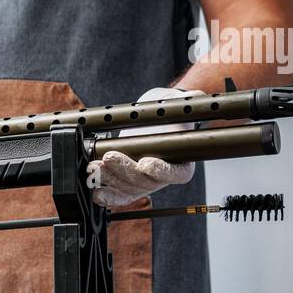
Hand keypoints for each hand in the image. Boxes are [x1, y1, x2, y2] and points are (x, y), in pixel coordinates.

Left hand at [89, 87, 198, 207]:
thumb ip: (186, 102)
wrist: (150, 120)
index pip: (175, 173)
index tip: (146, 162)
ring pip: (128, 189)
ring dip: (110, 179)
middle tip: (110, 157)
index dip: (161, 170)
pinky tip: (96, 193)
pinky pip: (118, 196)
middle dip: (125, 170)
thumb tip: (197, 96)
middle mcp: (162, 178)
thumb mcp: (176, 105)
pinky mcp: (127, 185)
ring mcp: (143, 184)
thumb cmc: (165, 114)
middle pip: (146, 182)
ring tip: (95, 166)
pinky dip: (107, 196)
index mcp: (182, 164)